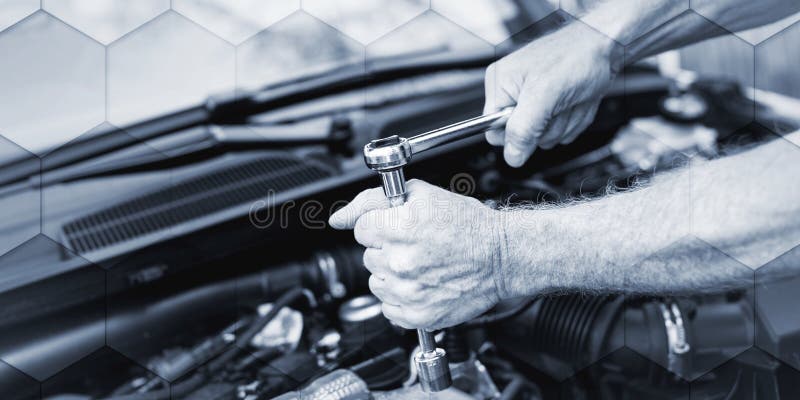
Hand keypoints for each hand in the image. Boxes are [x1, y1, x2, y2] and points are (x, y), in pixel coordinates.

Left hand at [328, 180, 505, 329]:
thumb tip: (338, 218)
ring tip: (422, 265)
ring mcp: (408, 291)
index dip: (381, 225)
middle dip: (387, 249)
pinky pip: (388, 308)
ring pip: (376, 282)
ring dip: (393, 274)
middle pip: (368, 256)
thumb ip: (372, 200)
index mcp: (399, 226)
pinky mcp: (417, 315)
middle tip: (417, 245)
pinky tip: (423, 284)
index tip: (399, 227)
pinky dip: (402, 298)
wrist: (501, 256)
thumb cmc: (468, 225)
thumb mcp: (421, 195)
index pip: (361, 228)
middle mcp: (401, 260)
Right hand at [485, 21, 620, 166]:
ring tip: (570, 98)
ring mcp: (536, 101)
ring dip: (564, 122)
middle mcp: (515, 92)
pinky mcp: (554, 107)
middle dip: (548, 126)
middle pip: (523, 137)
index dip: (518, 133)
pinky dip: (574, 119)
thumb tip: (512, 156)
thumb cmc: (576, 56)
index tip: (537, 121)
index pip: (493, 131)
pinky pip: (561, 130)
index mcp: (501, 84)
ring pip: (545, 136)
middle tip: (559, 103)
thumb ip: (523, 128)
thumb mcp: (545, 94)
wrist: (606, 47)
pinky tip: (577, 100)